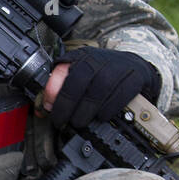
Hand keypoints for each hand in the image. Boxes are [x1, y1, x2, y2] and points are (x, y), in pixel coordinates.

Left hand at [37, 47, 161, 130]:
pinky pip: (120, 95)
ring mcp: (118, 67)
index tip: (47, 108)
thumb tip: (42, 109)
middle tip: (62, 121)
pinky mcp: (134, 77)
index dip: (52, 91)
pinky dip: (108, 108)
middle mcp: (99, 59)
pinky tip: (101, 116)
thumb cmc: (104, 74)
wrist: (136, 68)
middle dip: (67, 104)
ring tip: (80, 122)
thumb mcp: (81, 75)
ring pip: (99, 88)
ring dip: (86, 109)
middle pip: (79, 80)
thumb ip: (60, 89)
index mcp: (82, 56)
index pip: (62, 70)